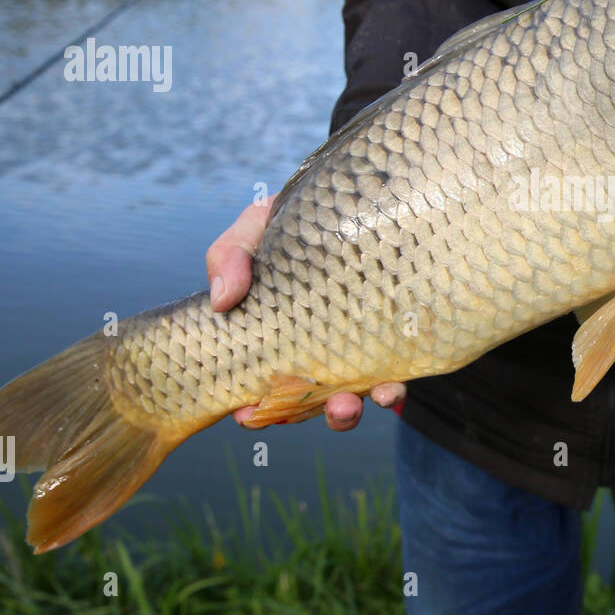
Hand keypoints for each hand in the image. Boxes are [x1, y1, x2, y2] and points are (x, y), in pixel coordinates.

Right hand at [205, 193, 406, 429]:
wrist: (362, 199)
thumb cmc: (299, 217)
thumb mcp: (253, 228)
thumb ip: (229, 256)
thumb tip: (222, 300)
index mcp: (277, 333)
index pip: (258, 382)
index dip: (251, 408)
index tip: (247, 414)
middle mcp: (316, 348)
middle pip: (306, 400)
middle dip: (304, 415)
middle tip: (307, 411)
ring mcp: (355, 347)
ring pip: (349, 398)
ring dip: (345, 414)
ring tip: (346, 407)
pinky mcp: (392, 340)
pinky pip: (392, 377)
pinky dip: (389, 391)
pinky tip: (390, 388)